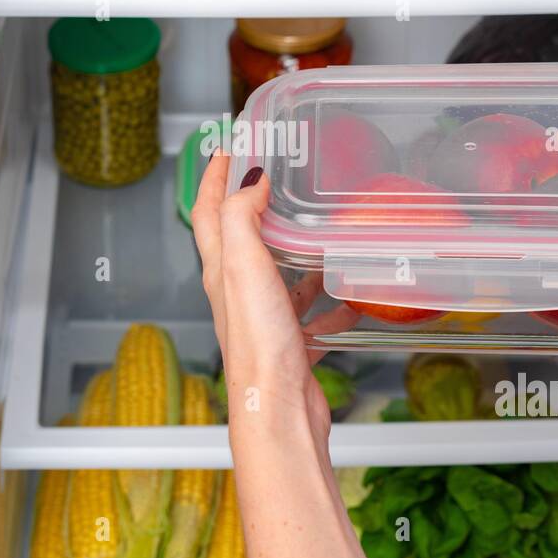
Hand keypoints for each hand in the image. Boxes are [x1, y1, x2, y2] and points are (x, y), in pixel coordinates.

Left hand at [191, 153, 332, 444]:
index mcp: (221, 271)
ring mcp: (263, 320)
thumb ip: (242, 218)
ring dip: (295, 254)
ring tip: (319, 235)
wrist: (278, 409)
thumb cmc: (259, 345)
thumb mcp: (244, 267)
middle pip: (240, 239)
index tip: (226, 147)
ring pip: (278, 276)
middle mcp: (237, 294)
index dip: (213, 176)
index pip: (208, 211)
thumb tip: (249, 180)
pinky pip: (310, 316)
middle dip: (255, 206)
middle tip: (275, 180)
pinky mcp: (290, 344)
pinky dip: (329, 305)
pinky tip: (349, 302)